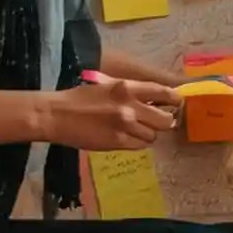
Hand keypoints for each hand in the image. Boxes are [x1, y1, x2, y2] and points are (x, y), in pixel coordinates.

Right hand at [41, 72, 180, 150]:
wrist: (56, 115)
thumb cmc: (80, 99)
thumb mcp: (108, 86)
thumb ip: (131, 92)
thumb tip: (154, 99)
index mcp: (127, 87)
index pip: (164, 92)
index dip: (175, 100)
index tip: (176, 104)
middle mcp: (130, 106)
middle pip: (165, 119)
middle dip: (164, 122)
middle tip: (158, 122)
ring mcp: (125, 126)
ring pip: (153, 135)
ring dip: (148, 134)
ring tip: (135, 131)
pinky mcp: (117, 142)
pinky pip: (139, 146)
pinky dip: (136, 143)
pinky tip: (126, 138)